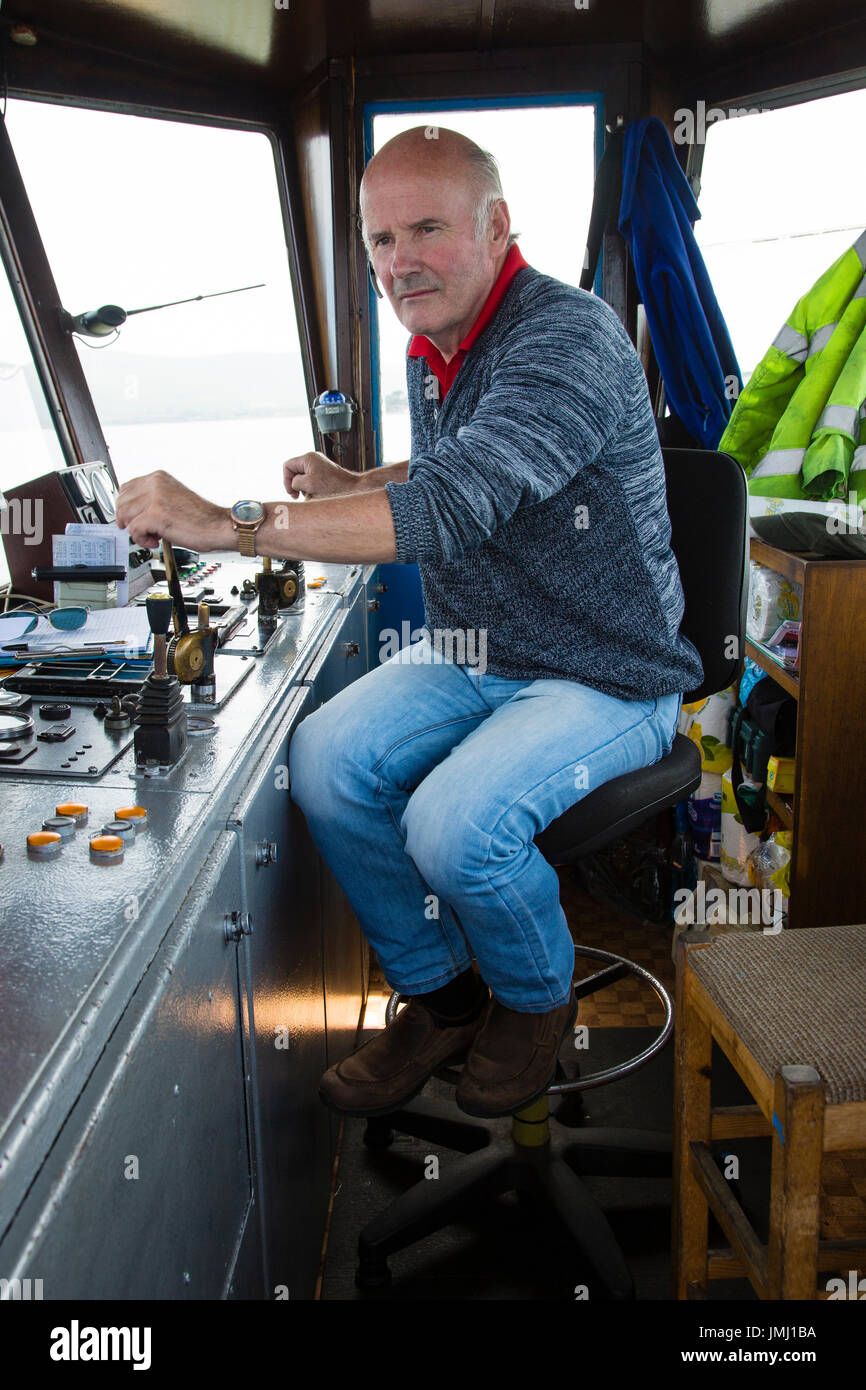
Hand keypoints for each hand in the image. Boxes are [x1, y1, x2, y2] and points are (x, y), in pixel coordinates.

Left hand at [115, 470, 233, 550]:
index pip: (126, 488)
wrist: (218, 526)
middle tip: (141, 530)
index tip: (129, 518)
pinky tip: (155, 540)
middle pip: (121, 502)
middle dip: (128, 520)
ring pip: (125, 516)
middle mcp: (155, 484)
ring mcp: (154, 498)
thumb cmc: (200, 518)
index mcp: (159, 478)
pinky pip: (134, 529)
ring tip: (153, 536)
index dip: (125, 506)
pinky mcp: (155, 514)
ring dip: (136, 531)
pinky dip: (142, 539)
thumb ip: (153, 500)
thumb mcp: (172, 499)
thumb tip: (133, 512)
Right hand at [283, 451, 357, 498]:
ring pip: (303, 479)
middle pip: (295, 473)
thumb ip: (295, 482)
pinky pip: (312, 482)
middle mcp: (313, 459)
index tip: (293, 492)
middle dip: (297, 485)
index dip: (286, 480)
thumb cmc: (333, 487)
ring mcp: (319, 466)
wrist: (353, 489)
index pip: (287, 466)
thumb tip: (294, 484)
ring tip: (314, 495)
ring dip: (305, 489)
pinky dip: (313, 490)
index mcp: (308, 458)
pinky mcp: (325, 474)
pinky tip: (319, 496)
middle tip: (301, 496)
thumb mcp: (309, 485)